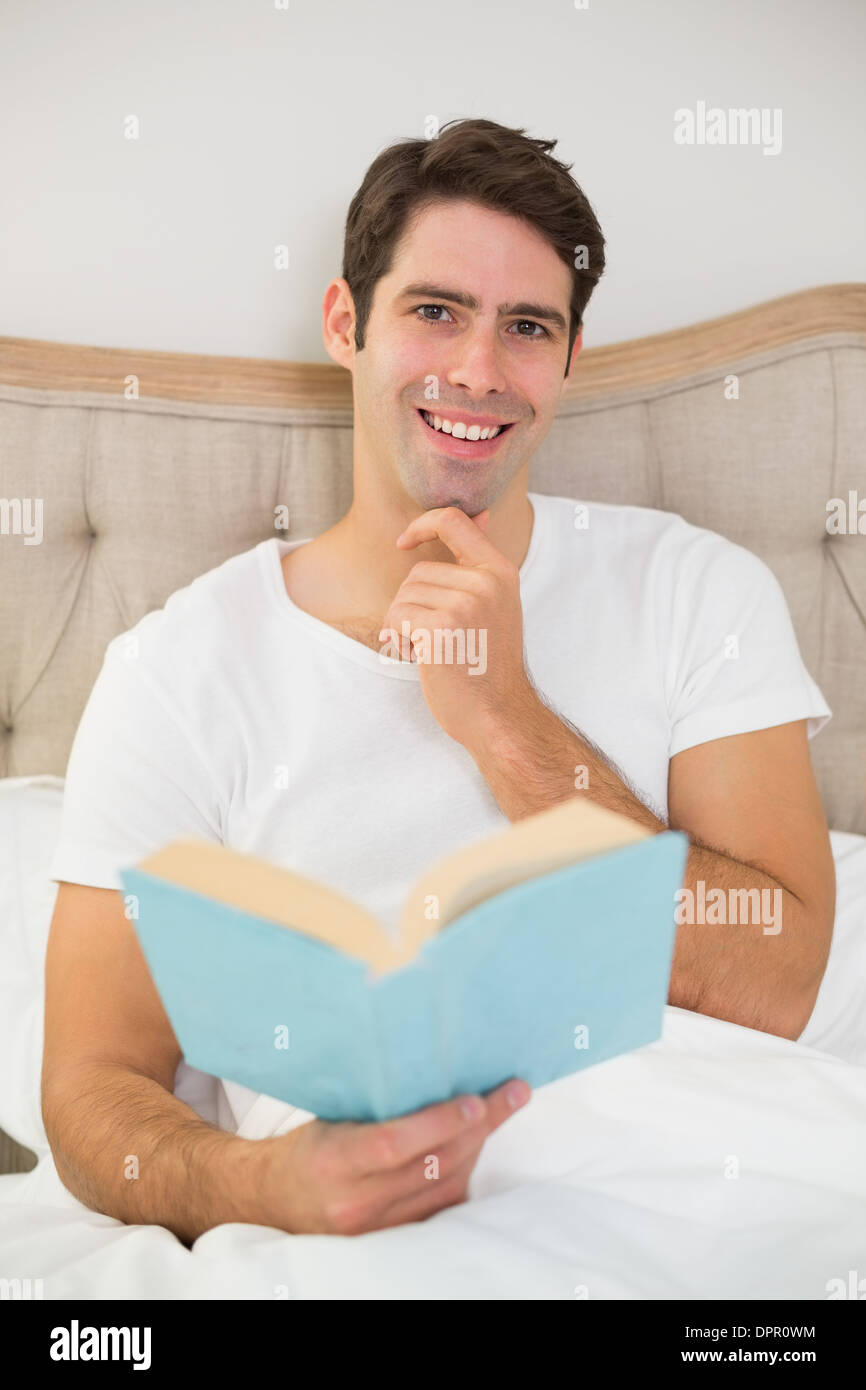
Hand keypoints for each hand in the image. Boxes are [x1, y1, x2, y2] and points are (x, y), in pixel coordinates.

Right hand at [255, 1078, 530, 1235]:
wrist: (274, 1199)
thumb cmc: (309, 1144)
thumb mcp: (330, 1116)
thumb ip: (376, 1103)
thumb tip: (436, 1066)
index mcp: (333, 1161)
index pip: (393, 1144)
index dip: (439, 1122)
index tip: (476, 1099)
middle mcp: (354, 1202)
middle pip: (431, 1164)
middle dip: (479, 1125)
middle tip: (511, 1092)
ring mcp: (375, 1229)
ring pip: (445, 1185)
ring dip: (478, 1146)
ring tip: (500, 1109)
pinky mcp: (391, 1240)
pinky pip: (442, 1205)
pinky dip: (463, 1171)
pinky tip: (475, 1143)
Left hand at [379, 506, 535, 748]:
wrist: (498, 714)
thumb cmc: (488, 664)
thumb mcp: (496, 604)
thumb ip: (481, 562)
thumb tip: (481, 514)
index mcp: (500, 571)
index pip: (453, 520)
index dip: (422, 525)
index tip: (404, 543)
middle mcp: (485, 582)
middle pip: (418, 571)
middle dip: (412, 604)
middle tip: (434, 637)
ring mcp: (464, 604)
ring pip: (404, 596)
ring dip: (404, 625)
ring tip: (430, 650)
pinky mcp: (441, 628)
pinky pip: (397, 617)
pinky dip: (399, 640)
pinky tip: (420, 659)